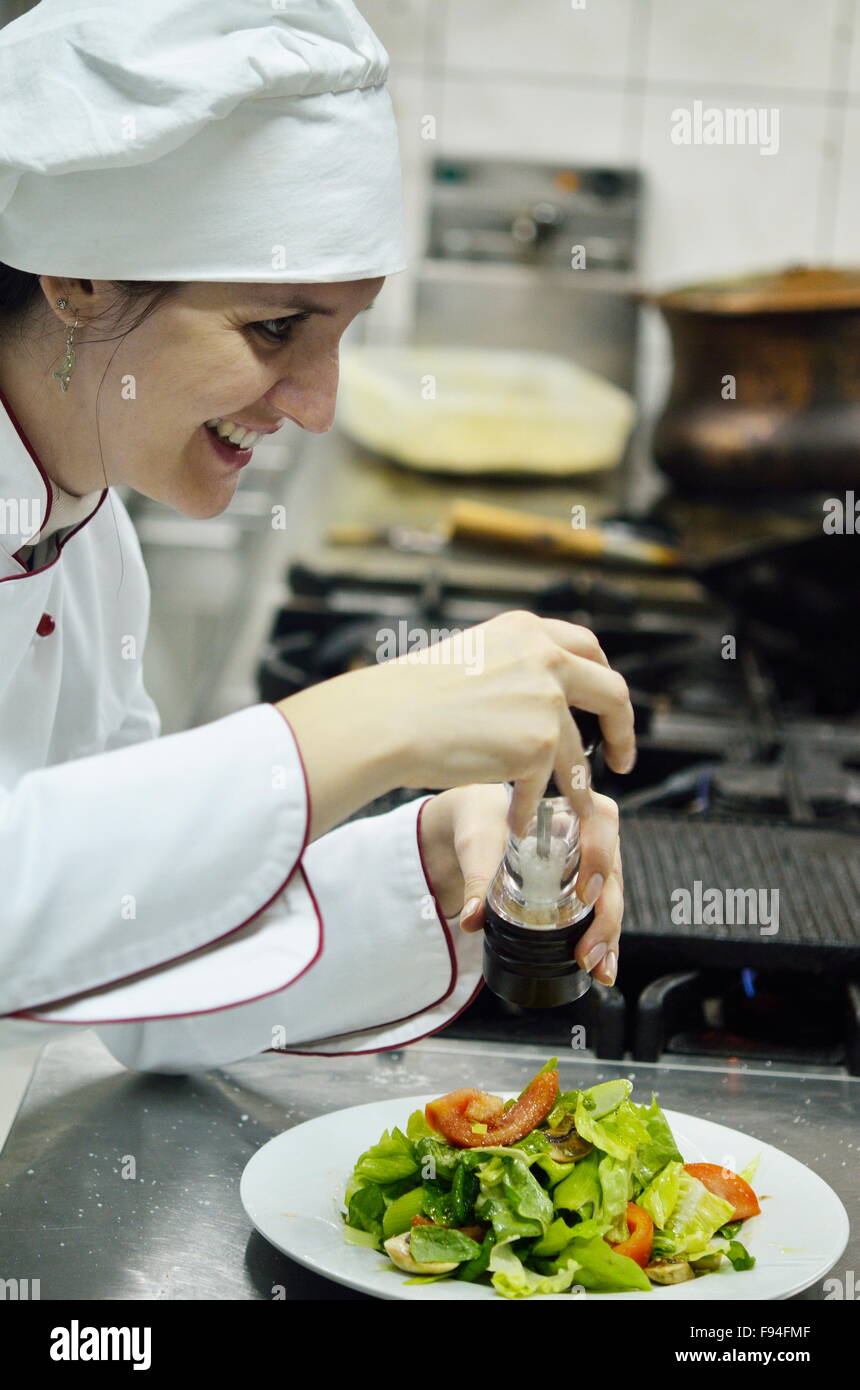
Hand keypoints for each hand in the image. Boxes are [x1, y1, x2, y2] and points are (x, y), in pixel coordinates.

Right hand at [377, 609, 635, 836]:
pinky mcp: (540, 744)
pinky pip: (545, 786)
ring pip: (578, 755)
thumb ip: (512, 666)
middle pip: (611, 693)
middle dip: (622, 730)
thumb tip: (537, 695)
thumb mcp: (471, 655)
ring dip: (577, 787)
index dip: (602, 679)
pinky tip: (518, 822)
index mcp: (528, 630)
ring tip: (574, 810)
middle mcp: (546, 659)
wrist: (388, 718)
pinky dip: (531, 808)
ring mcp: (548, 702)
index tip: (604, 708)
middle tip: (621, 758)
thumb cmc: (410, 695)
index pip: (588, 647)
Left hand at [420, 783, 622, 985]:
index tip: (585, 895)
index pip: (601, 823)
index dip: (599, 858)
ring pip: (612, 897)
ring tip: (602, 970)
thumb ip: (478, 879)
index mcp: (570, 807)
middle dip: (605, 917)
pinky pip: (601, 912)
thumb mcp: (478, 845)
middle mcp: (590, 834)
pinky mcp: (586, 886)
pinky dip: (604, 941)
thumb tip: (473, 918)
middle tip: (587, 952)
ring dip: (609, 936)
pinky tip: (604, 969)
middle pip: (612, 872)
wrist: (478, 825)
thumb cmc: (483, 821)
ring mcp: (592, 862)